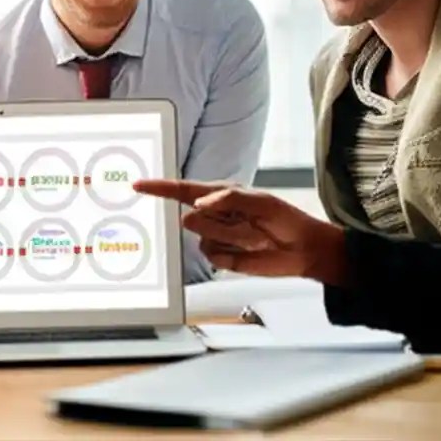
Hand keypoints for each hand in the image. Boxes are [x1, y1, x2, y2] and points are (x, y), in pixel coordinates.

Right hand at [133, 179, 347, 284]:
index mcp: (219, 194)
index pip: (182, 190)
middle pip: (193, 217)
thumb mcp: (260, 202)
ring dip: (232, 237)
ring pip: (204, 237)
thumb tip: (200, 204)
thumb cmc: (284, 219)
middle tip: (249, 223)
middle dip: (218, 222)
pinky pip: (212, 255)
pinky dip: (232, 253)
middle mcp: (213, 214)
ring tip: (255, 236)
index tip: (138, 185)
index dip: (159, 188)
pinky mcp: (221, 256)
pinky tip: (250, 249)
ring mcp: (216, 236)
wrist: (302, 249)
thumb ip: (229, 198)